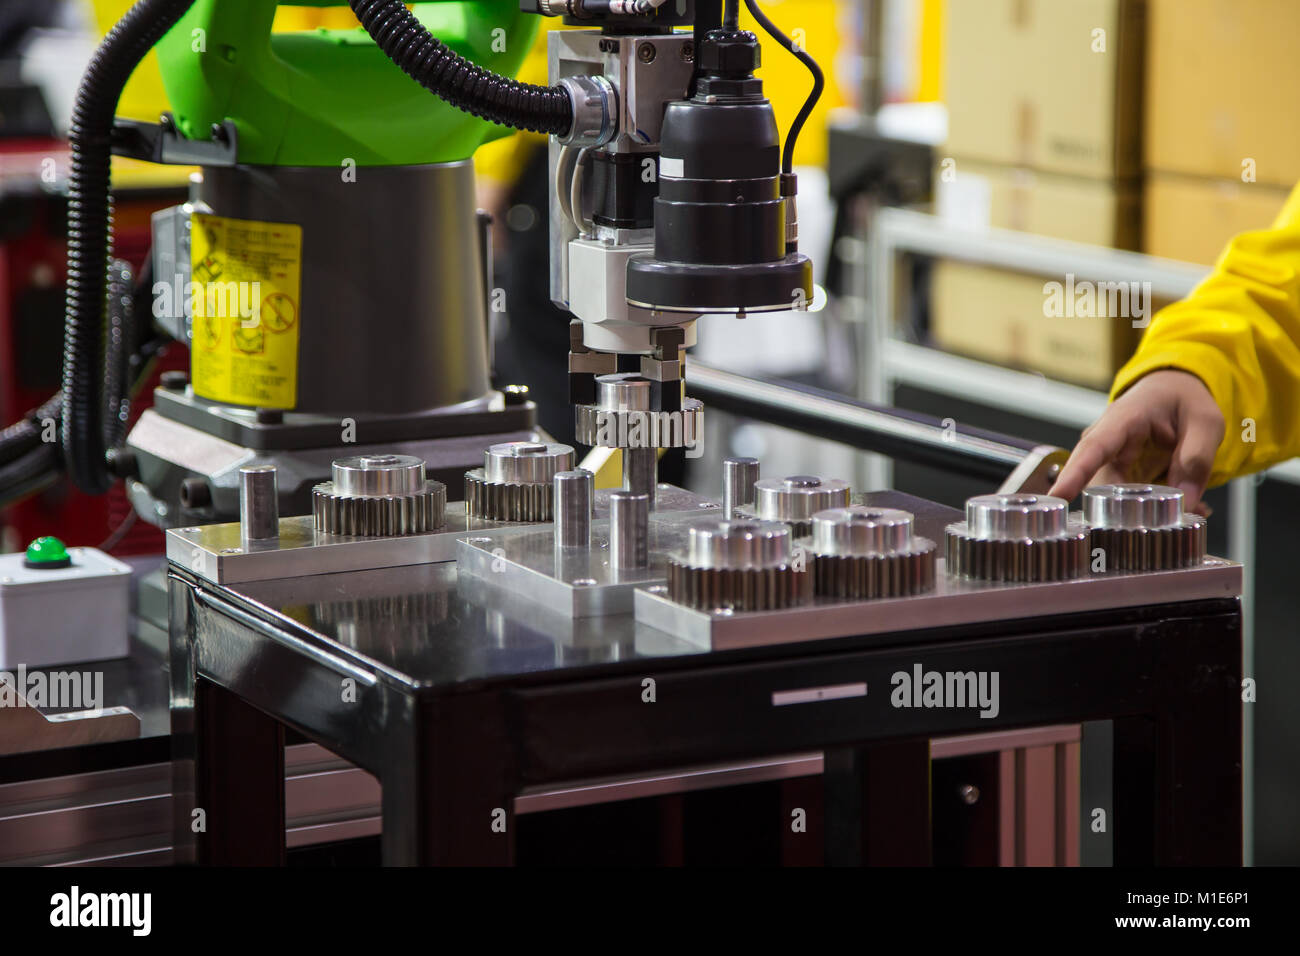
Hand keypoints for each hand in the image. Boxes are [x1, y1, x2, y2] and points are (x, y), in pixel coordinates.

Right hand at [1049, 369, 1223, 513]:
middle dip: (1116, 510)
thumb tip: (1186, 501)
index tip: (1059, 496)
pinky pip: (1125, 500)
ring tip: (1185, 510)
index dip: (1074, 473)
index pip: (1094, 447)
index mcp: (1124, 418)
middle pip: (1095, 481)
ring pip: (1110, 497)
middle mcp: (1105, 440)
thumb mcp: (1205, 422)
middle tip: (1153, 524)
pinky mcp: (1117, 475)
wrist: (1172, 392)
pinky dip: (1153, 509)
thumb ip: (1196, 459)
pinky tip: (1183, 506)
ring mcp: (1108, 460)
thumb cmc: (1182, 399)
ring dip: (1142, 512)